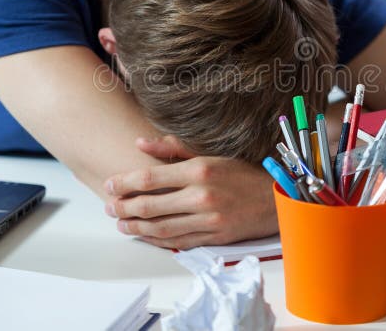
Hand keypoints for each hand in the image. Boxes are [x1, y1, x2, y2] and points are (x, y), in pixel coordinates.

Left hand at [104, 137, 277, 248]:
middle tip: (109, 207)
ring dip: (137, 227)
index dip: (125, 183)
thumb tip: (141, 143)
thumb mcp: (210, 154)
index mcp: (200, 170)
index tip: (110, 185)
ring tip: (121, 224)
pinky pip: (179, 241)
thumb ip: (173, 148)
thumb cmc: (242, 174)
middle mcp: (202, 195)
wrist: (276, 199)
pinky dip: (158, 241)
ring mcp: (208, 219)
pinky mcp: (215, 237)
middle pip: (151, 205)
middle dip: (124, 207)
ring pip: (161, 227)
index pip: (151, 177)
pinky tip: (145, 237)